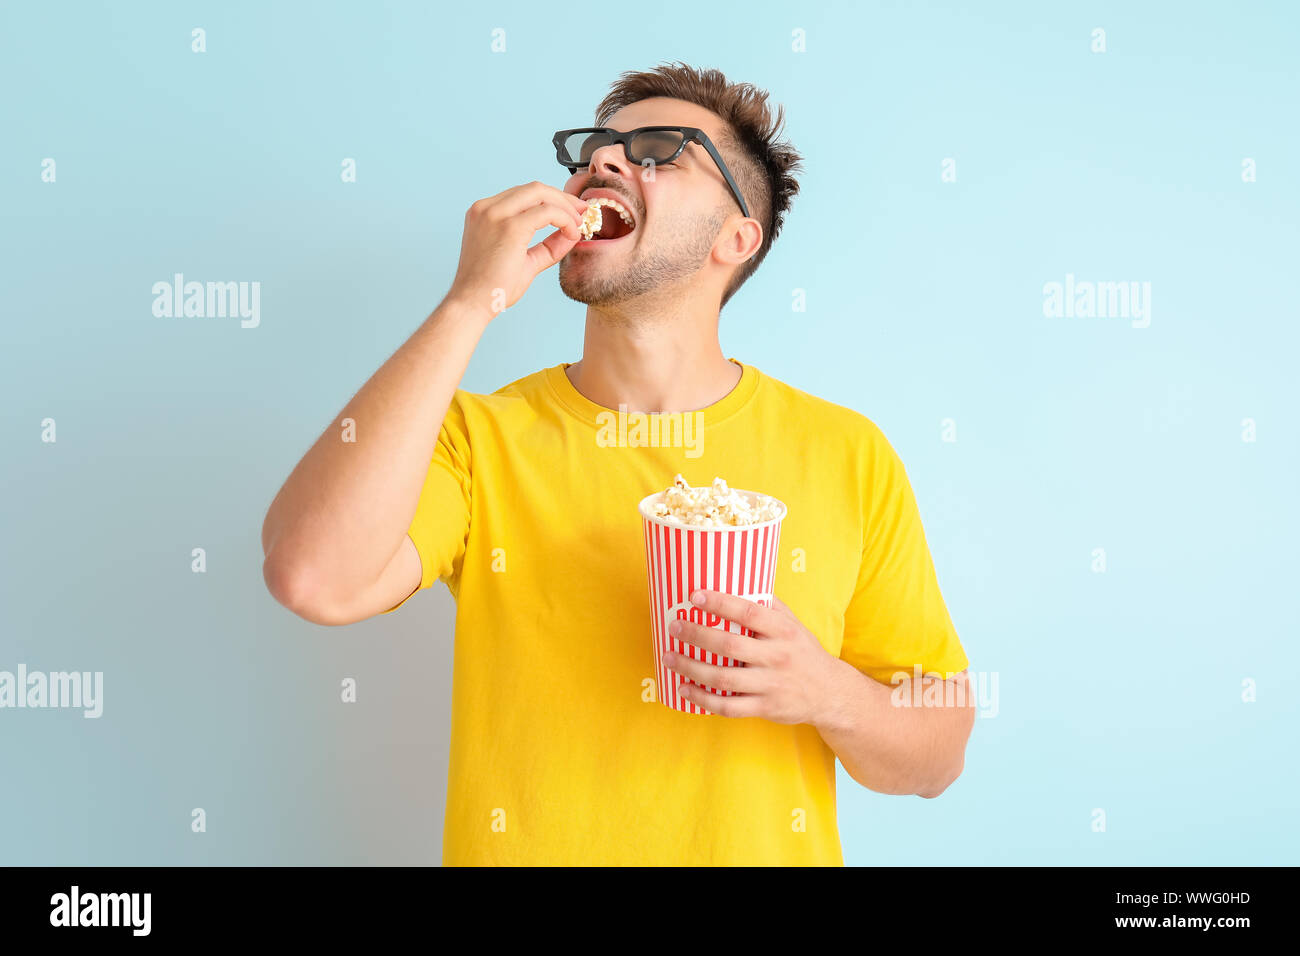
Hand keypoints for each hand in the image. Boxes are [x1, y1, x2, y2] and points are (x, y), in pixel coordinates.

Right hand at [448, 181, 589, 312]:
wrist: (472, 304)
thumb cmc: (492, 288)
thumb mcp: (525, 260)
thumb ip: (547, 246)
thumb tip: (571, 234)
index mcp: (485, 213)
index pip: (524, 195)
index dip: (552, 200)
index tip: (571, 213)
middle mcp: (487, 208)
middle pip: (534, 188)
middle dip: (563, 198)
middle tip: (582, 212)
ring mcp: (495, 214)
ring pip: (541, 194)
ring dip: (565, 206)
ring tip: (579, 223)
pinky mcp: (509, 227)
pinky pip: (546, 212)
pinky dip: (564, 219)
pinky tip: (572, 233)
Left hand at [662, 590, 842, 724]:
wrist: (830, 693)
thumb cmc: (803, 652)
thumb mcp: (793, 624)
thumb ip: (768, 606)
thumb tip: (738, 581)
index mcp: (783, 631)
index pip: (749, 612)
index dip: (720, 603)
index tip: (694, 596)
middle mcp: (777, 656)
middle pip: (730, 645)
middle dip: (697, 634)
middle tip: (674, 627)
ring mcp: (770, 684)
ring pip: (724, 677)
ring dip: (691, 667)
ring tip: (669, 658)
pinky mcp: (765, 707)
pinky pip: (728, 706)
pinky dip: (702, 698)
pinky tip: (685, 689)